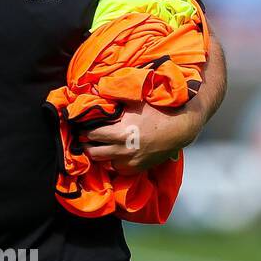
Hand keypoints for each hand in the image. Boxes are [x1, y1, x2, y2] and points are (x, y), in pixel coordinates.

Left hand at [79, 99, 203, 174]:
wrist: (179, 129)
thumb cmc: (157, 111)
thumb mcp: (135, 102)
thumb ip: (115, 99)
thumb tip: (94, 91)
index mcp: (120, 132)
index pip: (92, 135)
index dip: (85, 131)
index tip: (81, 127)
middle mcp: (122, 150)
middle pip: (93, 152)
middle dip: (87, 145)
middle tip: (85, 138)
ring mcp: (130, 162)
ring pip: (104, 162)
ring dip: (100, 155)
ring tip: (99, 146)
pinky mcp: (137, 168)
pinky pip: (118, 169)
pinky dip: (115, 162)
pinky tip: (115, 154)